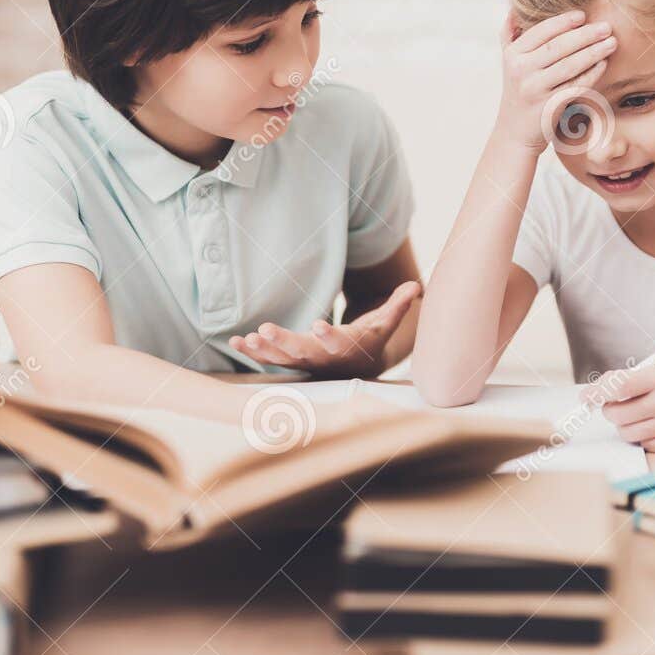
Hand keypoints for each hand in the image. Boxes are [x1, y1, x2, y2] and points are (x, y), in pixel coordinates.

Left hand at [229, 281, 420, 377]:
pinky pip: (269, 359)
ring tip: (247, 339)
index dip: (329, 336)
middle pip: (304, 354)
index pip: (340, 344)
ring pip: (283, 360)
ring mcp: (306, 364)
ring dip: (264, 351)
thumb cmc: (372, 339)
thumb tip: (418, 286)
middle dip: (285, 343)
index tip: (318, 325)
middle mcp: (325, 360)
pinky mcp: (291, 362)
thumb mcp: (386, 323)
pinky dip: (252, 353)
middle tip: (265, 330)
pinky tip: (236, 341)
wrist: (358, 368)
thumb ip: (399, 305)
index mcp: (349, 349)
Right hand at [496, 9, 616, 153]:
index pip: (541, 31)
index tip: (583, 15)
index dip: (563, 22)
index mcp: (513, 55)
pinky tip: (604, 63)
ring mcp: (535, 89)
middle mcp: (521, 70)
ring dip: (594, 52)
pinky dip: (591, 73)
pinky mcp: (550, 106)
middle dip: (585, 35)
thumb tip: (512, 10)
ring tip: (611, 42)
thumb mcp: (508, 63)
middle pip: (558, 46)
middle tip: (606, 27)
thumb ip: (510, 36)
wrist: (514, 133)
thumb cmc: (518, 92)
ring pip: (569, 65)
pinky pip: (576, 85)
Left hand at [584, 364, 654, 453]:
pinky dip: (641, 437)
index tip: (586, 396)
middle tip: (617, 405)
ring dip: (626, 425)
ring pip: (625, 432)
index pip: (619, 385)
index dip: (597, 392)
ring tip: (641, 415)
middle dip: (611, 410)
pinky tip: (653, 427)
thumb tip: (590, 393)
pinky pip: (640, 444)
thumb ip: (623, 379)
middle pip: (616, 413)